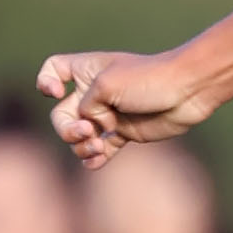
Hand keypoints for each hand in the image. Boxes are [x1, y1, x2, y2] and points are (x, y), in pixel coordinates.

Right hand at [35, 50, 215, 169]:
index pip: (53, 70)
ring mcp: (110, 114)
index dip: (46, 81)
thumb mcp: (106, 85)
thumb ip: (86, 104)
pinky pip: (102, 149)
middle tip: (89, 132)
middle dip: (67, 128)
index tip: (55, 92)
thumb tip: (91, 126)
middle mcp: (95, 92)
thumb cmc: (148, 80)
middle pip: (61, 114)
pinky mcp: (125, 132)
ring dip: (82, 145)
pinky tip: (95, 162)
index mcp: (87, 70)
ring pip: (80, 136)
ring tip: (99, 147)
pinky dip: (95, 157)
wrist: (187, 92)